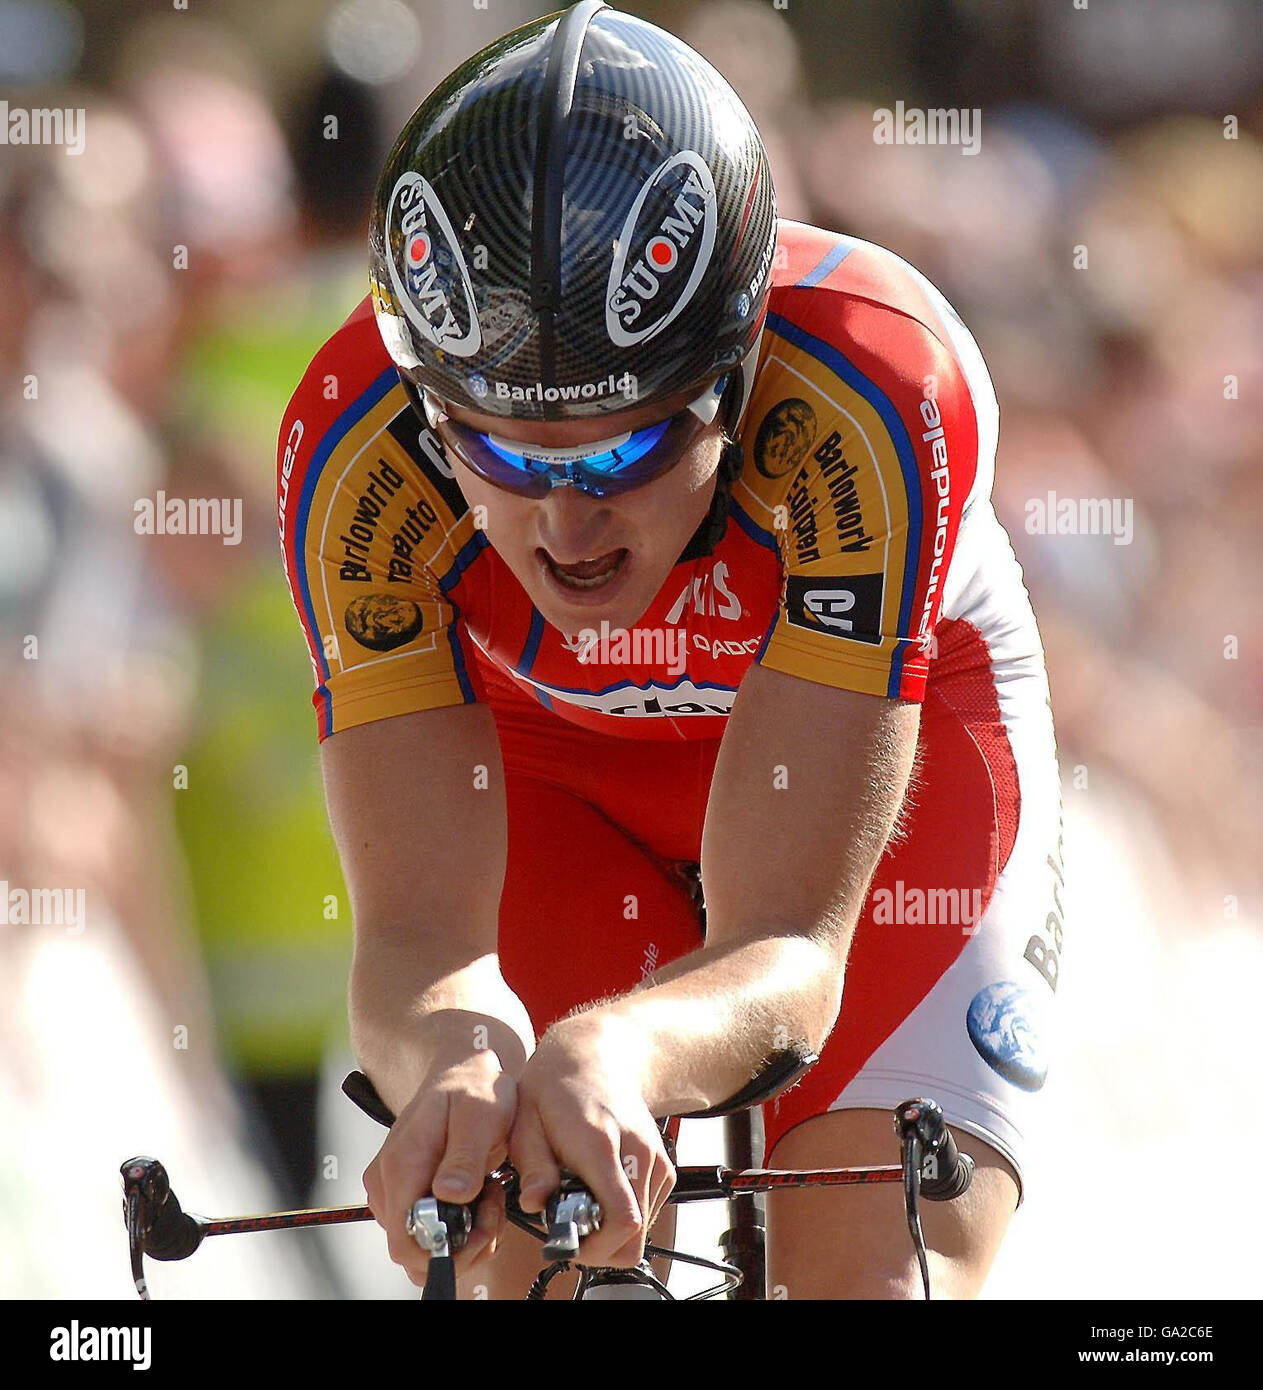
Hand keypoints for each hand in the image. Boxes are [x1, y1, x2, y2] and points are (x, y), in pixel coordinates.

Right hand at [362, 1050, 514, 1286]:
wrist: (463, 1073)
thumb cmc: (473, 1089)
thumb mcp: (479, 1113)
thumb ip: (465, 1156)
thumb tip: (450, 1195)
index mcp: (400, 1165)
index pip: (405, 1241)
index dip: (447, 1249)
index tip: (483, 1223)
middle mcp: (385, 1184)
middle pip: (414, 1252)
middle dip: (461, 1246)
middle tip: (493, 1209)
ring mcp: (392, 1192)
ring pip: (423, 1248)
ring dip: (465, 1238)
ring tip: (490, 1198)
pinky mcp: (404, 1197)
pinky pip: (428, 1235)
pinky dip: (460, 1231)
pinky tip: (480, 1201)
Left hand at [510, 1015, 674, 1267]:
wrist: (598, 1056)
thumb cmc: (556, 1088)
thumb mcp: (525, 1122)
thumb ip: (533, 1167)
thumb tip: (535, 1204)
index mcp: (601, 1143)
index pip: (623, 1218)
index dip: (597, 1247)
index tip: (570, 1243)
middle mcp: (639, 1152)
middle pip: (636, 1233)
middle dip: (601, 1245)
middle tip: (570, 1227)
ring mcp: (655, 1159)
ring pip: (644, 1227)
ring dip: (611, 1229)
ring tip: (580, 1202)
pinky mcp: (663, 1166)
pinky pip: (648, 1212)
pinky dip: (624, 1215)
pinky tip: (599, 1192)